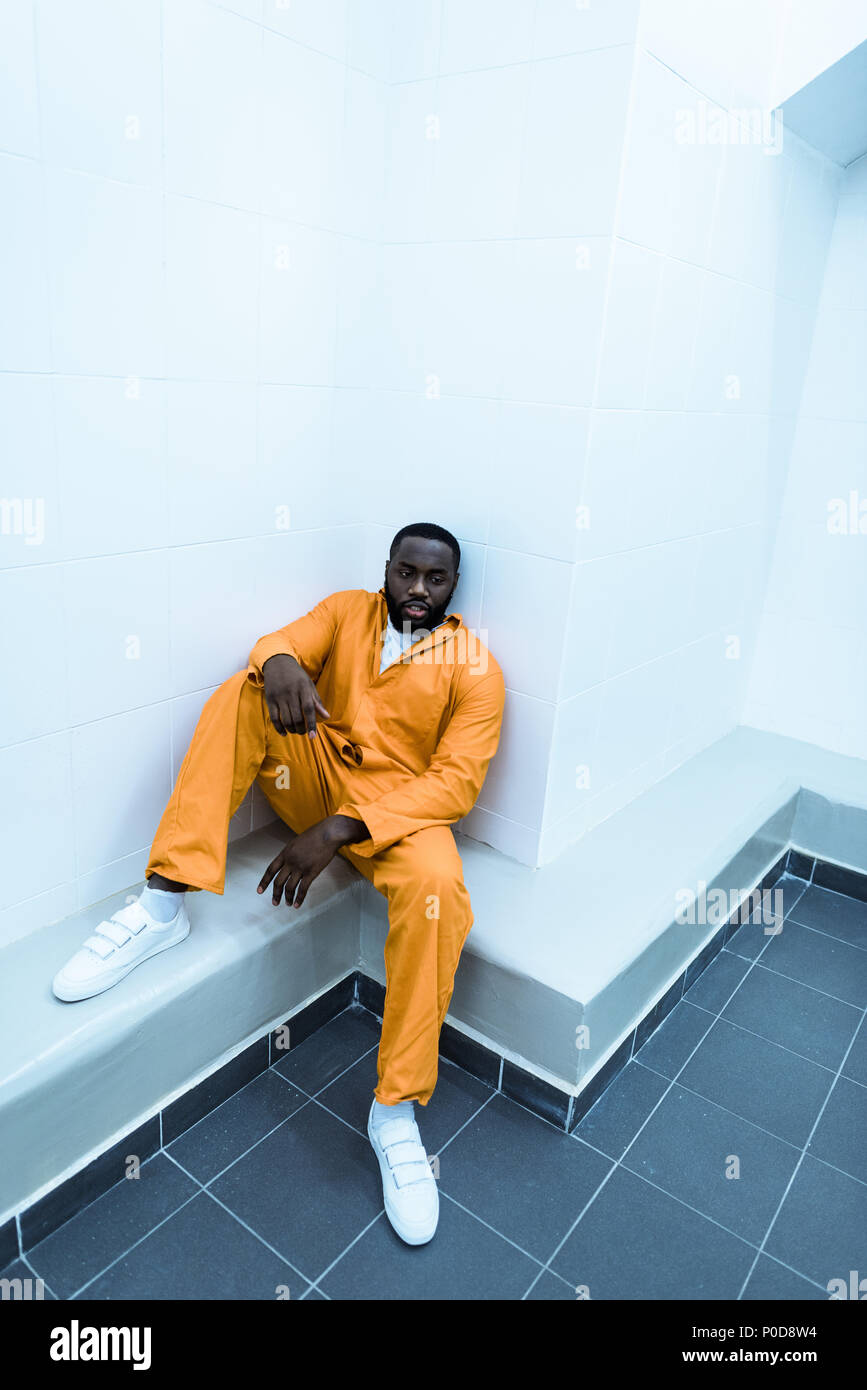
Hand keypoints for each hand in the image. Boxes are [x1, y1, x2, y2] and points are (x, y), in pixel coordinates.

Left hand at [256, 816, 370, 908]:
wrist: (328, 833)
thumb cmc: (315, 835)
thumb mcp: (297, 842)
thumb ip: (290, 853)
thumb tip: (288, 862)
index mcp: (285, 853)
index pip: (271, 870)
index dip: (264, 881)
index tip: (260, 891)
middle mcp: (290, 861)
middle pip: (278, 881)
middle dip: (275, 894)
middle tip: (274, 902)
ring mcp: (300, 867)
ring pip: (289, 887)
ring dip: (287, 898)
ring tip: (288, 904)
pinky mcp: (311, 872)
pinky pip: (303, 889)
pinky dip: (299, 898)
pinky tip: (297, 905)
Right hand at [262, 653, 329, 737]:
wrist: (277, 663)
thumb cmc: (297, 676)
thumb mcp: (309, 685)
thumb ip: (317, 701)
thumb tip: (327, 717)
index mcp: (303, 688)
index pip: (308, 709)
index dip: (311, 724)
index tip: (312, 737)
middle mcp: (291, 692)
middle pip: (297, 717)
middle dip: (301, 729)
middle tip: (304, 732)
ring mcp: (279, 696)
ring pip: (286, 719)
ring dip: (292, 730)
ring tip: (296, 731)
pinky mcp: (270, 699)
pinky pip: (274, 718)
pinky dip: (279, 728)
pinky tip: (284, 733)